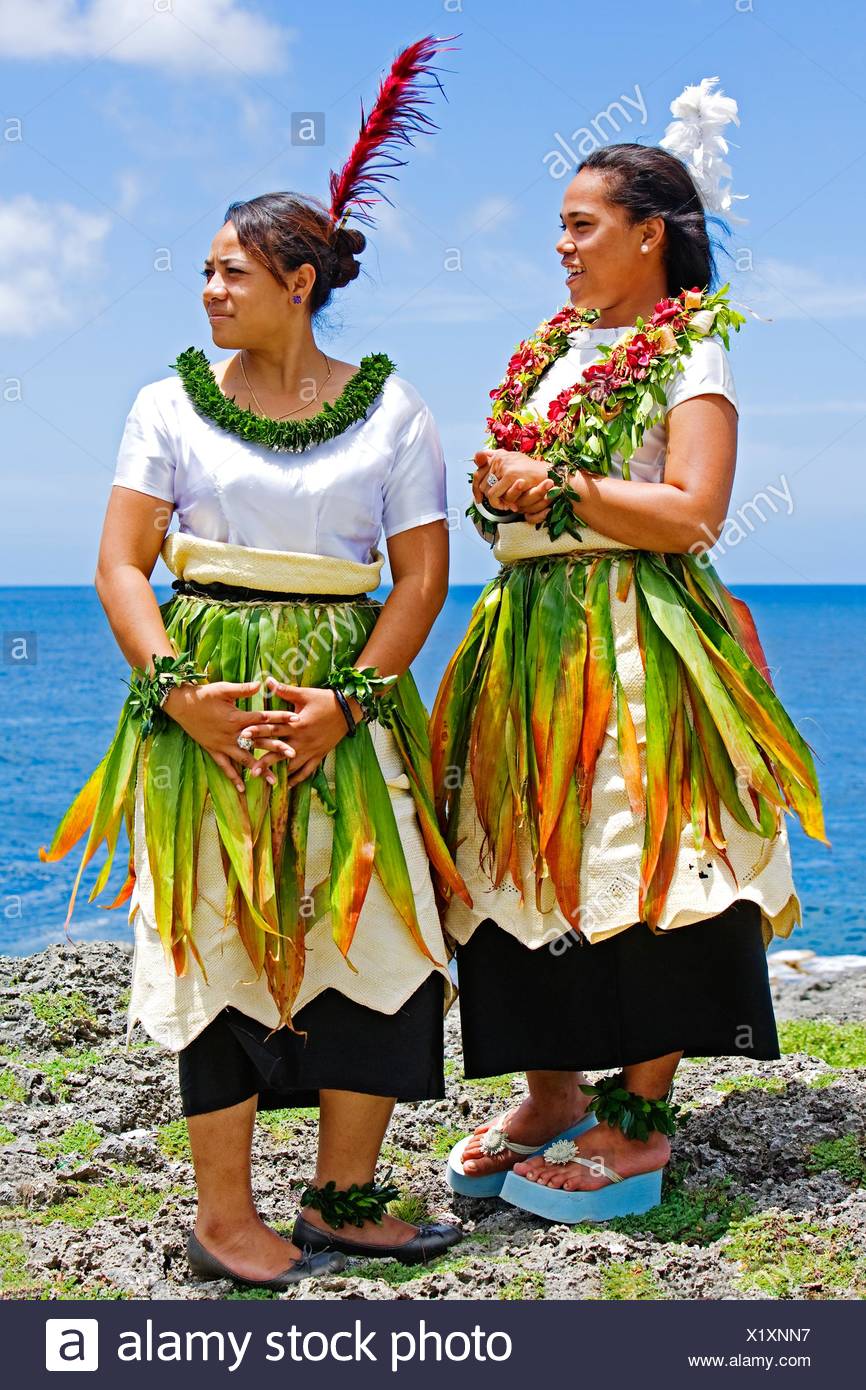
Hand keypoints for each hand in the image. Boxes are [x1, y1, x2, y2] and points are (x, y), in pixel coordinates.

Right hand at [162, 679, 295, 792]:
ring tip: (274, 780)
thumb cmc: (203, 694)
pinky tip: (243, 788)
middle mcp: (232, 734)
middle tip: (294, 754)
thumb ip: (243, 689)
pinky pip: (225, 767)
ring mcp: (223, 744)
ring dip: (260, 769)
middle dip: (277, 748)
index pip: (264, 718)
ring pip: (245, 759)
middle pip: (259, 742)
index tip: (297, 720)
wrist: (180, 705)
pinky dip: (233, 777)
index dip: (281, 718)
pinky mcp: (213, 750)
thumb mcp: (223, 688)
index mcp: (237, 717)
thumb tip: (261, 684)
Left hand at [240, 676, 355, 787]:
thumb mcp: (305, 694)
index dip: (258, 731)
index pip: (273, 728)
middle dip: (264, 760)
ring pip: (292, 765)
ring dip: (279, 773)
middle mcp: (302, 739)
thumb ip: (285, 690)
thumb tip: (267, 680)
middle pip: (279, 751)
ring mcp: (311, 750)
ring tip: (266, 781)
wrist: (348, 710)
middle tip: (251, 769)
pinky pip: (307, 771)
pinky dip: (297, 779)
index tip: (243, 736)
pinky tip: (287, 785)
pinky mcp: (319, 755)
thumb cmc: (325, 700)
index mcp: (297, 724)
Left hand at [474, 449, 553, 512]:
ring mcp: (504, 465)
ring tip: (507, 506)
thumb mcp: (515, 468)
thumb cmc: (534, 474)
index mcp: (500, 455)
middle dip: (489, 497)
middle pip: (481, 483)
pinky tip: (510, 506)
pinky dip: (500, 503)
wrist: (551, 475)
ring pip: (487, 490)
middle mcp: (499, 457)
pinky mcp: (510, 474)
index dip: (476, 487)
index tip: (479, 499)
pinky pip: (494, 494)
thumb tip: (483, 467)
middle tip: (501, 504)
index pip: (478, 471)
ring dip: (496, 501)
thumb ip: (500, 468)